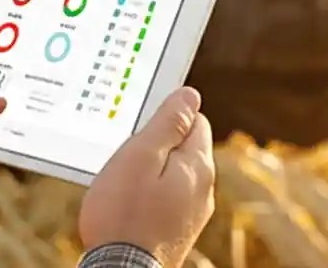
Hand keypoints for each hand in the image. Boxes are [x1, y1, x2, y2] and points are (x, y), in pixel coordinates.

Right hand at [79, 88, 214, 265]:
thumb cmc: (123, 215)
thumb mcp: (140, 157)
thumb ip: (167, 124)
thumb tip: (189, 96)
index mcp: (198, 165)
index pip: (195, 120)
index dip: (167, 115)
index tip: (140, 126)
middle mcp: (203, 189)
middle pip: (185, 147)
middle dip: (157, 145)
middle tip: (127, 157)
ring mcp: (193, 213)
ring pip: (174, 174)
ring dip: (151, 172)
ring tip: (124, 184)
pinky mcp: (178, 231)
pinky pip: (167, 198)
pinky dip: (149, 195)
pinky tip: (128, 206)